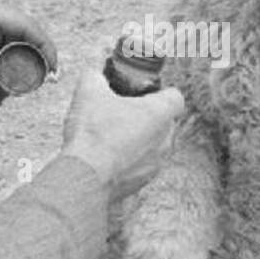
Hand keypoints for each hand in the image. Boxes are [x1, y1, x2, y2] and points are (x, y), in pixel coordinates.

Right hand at [61, 69, 184, 200]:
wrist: (85, 175)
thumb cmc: (94, 134)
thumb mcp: (89, 92)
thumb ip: (94, 77)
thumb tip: (93, 76)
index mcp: (160, 112)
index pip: (175, 97)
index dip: (161, 93)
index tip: (146, 94)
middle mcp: (165, 139)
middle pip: (166, 122)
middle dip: (147, 117)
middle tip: (124, 113)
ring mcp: (156, 163)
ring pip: (154, 146)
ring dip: (139, 140)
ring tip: (113, 137)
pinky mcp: (142, 182)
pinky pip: (141, 166)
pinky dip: (128, 160)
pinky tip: (107, 157)